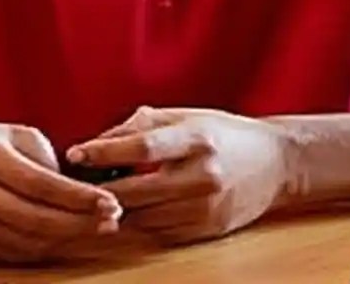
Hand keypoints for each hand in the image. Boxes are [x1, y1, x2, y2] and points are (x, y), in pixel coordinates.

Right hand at [0, 123, 123, 263]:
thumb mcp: (14, 136)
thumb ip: (47, 160)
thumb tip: (83, 194)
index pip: (40, 184)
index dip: (79, 198)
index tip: (111, 203)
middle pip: (36, 219)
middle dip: (80, 223)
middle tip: (111, 220)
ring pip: (27, 242)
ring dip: (68, 239)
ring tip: (94, 229)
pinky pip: (13, 253)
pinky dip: (45, 249)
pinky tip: (64, 237)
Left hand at [67, 107, 294, 245]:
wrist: (275, 163)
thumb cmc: (220, 134)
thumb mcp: (183, 117)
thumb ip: (138, 126)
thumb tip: (93, 143)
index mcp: (196, 139)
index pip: (141, 147)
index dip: (103, 151)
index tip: (74, 154)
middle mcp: (204, 175)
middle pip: (136, 190)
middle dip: (101, 188)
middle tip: (74, 183)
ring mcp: (207, 207)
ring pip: (143, 216)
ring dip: (117, 208)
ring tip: (98, 195)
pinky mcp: (209, 229)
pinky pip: (159, 232)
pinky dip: (140, 221)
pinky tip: (131, 208)